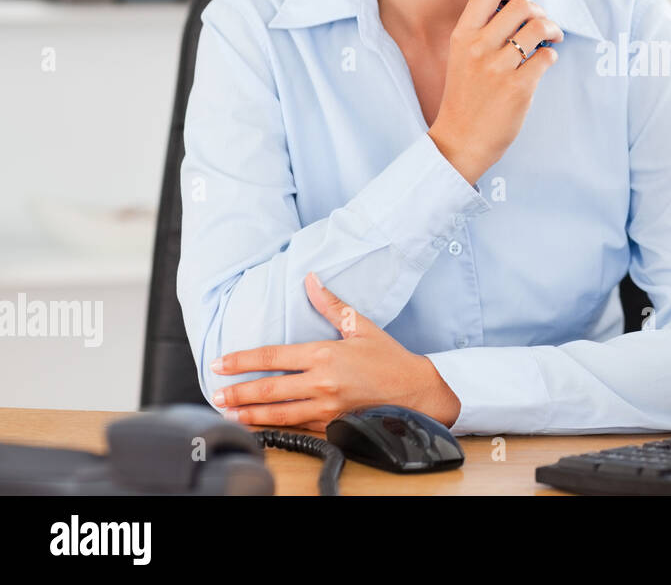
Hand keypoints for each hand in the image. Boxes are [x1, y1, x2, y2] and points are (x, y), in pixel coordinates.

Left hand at [209, 272, 461, 432]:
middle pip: (270, 389)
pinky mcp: (333, 425)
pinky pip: (297, 427)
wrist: (416, 390)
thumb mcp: (360, 326)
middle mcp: (323, 382)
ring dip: (250, 414)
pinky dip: (274, 428)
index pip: (273, 356)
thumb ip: (331, 304)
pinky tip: (259, 426)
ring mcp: (327, 407)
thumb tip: (311, 280)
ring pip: (278, 413)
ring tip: (229, 413)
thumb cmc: (389, 358)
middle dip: (239, 392)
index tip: (220, 364)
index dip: (242, 361)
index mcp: (326, 354)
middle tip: (216, 393)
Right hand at [429, 0, 564, 184]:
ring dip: (553, 30)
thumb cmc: (465, 97)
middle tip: (543, 24)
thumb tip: (519, 9)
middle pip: (522, 5)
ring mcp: (498, 67)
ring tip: (553, 40)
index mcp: (462, 35)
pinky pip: (546, 57)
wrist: (460, 140)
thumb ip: (484, 32)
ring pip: (539, 27)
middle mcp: (478, 47)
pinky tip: (544, 64)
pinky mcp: (518, 87)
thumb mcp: (462, 57)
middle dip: (540, 11)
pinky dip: (551, 56)